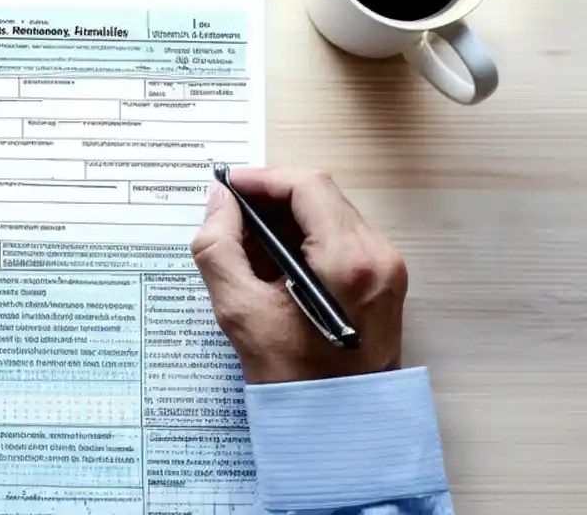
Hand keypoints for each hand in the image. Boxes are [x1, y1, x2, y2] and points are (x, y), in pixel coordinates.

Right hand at [190, 168, 406, 384]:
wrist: (340, 427)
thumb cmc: (294, 379)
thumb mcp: (240, 312)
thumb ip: (219, 248)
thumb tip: (218, 204)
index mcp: (348, 260)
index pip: (307, 186)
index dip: (262, 179)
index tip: (228, 186)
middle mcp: (378, 257)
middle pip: (321, 198)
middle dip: (271, 199)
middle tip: (230, 214)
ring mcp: (387, 271)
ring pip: (331, 217)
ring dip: (286, 220)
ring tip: (246, 244)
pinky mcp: (385, 284)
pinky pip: (341, 241)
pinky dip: (304, 241)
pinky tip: (273, 264)